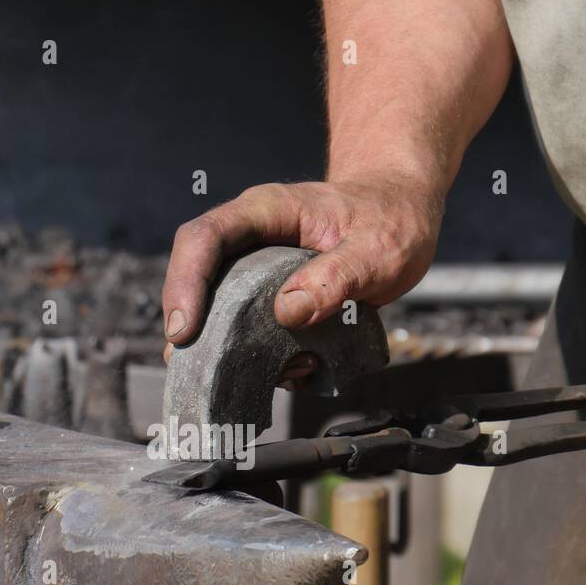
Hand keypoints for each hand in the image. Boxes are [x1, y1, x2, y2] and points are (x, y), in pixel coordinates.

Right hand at [161, 174, 443, 385]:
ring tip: (266, 373)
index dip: (185, 283)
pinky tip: (293, 370)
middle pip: (198, 278)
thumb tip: (287, 312)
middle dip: (193, 327)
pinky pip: (251, 327)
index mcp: (266, 211)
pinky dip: (264, 356)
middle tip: (194, 370)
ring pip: (221, 309)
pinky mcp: (272, 296)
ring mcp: (258, 269)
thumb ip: (336, 279)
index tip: (183, 330)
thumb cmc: (391, 217)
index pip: (204, 239)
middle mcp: (252, 239)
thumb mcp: (377, 250)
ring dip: (231, 348)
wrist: (402, 211)